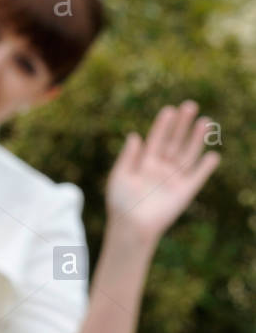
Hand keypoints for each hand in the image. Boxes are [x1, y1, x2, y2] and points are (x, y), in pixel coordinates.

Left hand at [106, 101, 220, 247]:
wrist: (130, 226)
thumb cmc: (120, 202)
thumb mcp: (119, 176)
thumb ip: (128, 156)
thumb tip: (135, 135)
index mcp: (145, 162)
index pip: (156, 139)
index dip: (163, 125)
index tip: (169, 110)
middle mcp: (161, 168)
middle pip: (175, 142)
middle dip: (182, 125)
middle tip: (190, 106)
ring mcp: (174, 178)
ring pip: (188, 154)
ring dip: (196, 138)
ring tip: (204, 122)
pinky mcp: (185, 192)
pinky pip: (198, 176)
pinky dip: (205, 167)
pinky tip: (212, 155)